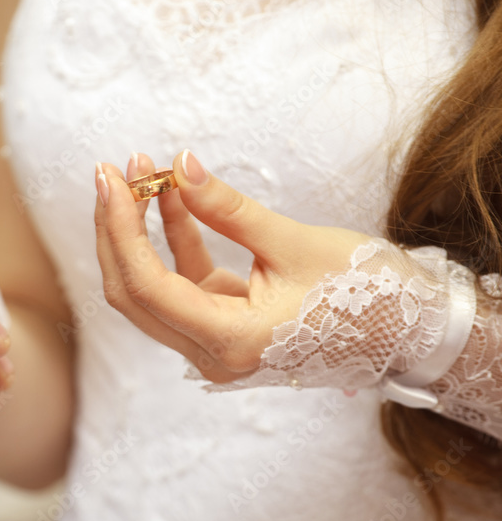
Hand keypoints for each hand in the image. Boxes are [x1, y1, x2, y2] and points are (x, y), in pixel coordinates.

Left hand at [94, 150, 369, 382]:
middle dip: (117, 231)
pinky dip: (175, 242)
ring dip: (142, 233)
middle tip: (110, 173)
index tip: (110, 179)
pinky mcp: (225, 325)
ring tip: (141, 173)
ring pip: (153, 290)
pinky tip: (172, 197)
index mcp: (229, 341)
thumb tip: (178, 167)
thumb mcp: (294, 243)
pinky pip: (184, 283)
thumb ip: (228, 208)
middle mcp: (212, 354)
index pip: (146, 287)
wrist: (411, 333)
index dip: (120, 229)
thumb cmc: (368, 294)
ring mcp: (215, 344)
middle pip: (134, 294)